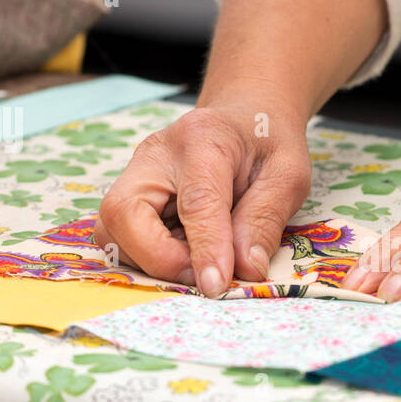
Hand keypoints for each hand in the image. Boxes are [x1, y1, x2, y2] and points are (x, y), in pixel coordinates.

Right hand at [95, 100, 310, 295]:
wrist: (243, 116)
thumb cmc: (266, 142)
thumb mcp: (287, 175)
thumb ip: (265, 220)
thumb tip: (245, 270)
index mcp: (203, 140)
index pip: (196, 202)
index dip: (205, 249)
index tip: (216, 285)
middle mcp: (155, 154)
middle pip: (123, 214)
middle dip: (158, 258)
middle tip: (205, 275)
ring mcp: (135, 174)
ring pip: (112, 230)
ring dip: (150, 260)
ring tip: (198, 261)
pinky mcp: (130, 194)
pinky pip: (120, 236)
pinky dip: (148, 256)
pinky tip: (185, 252)